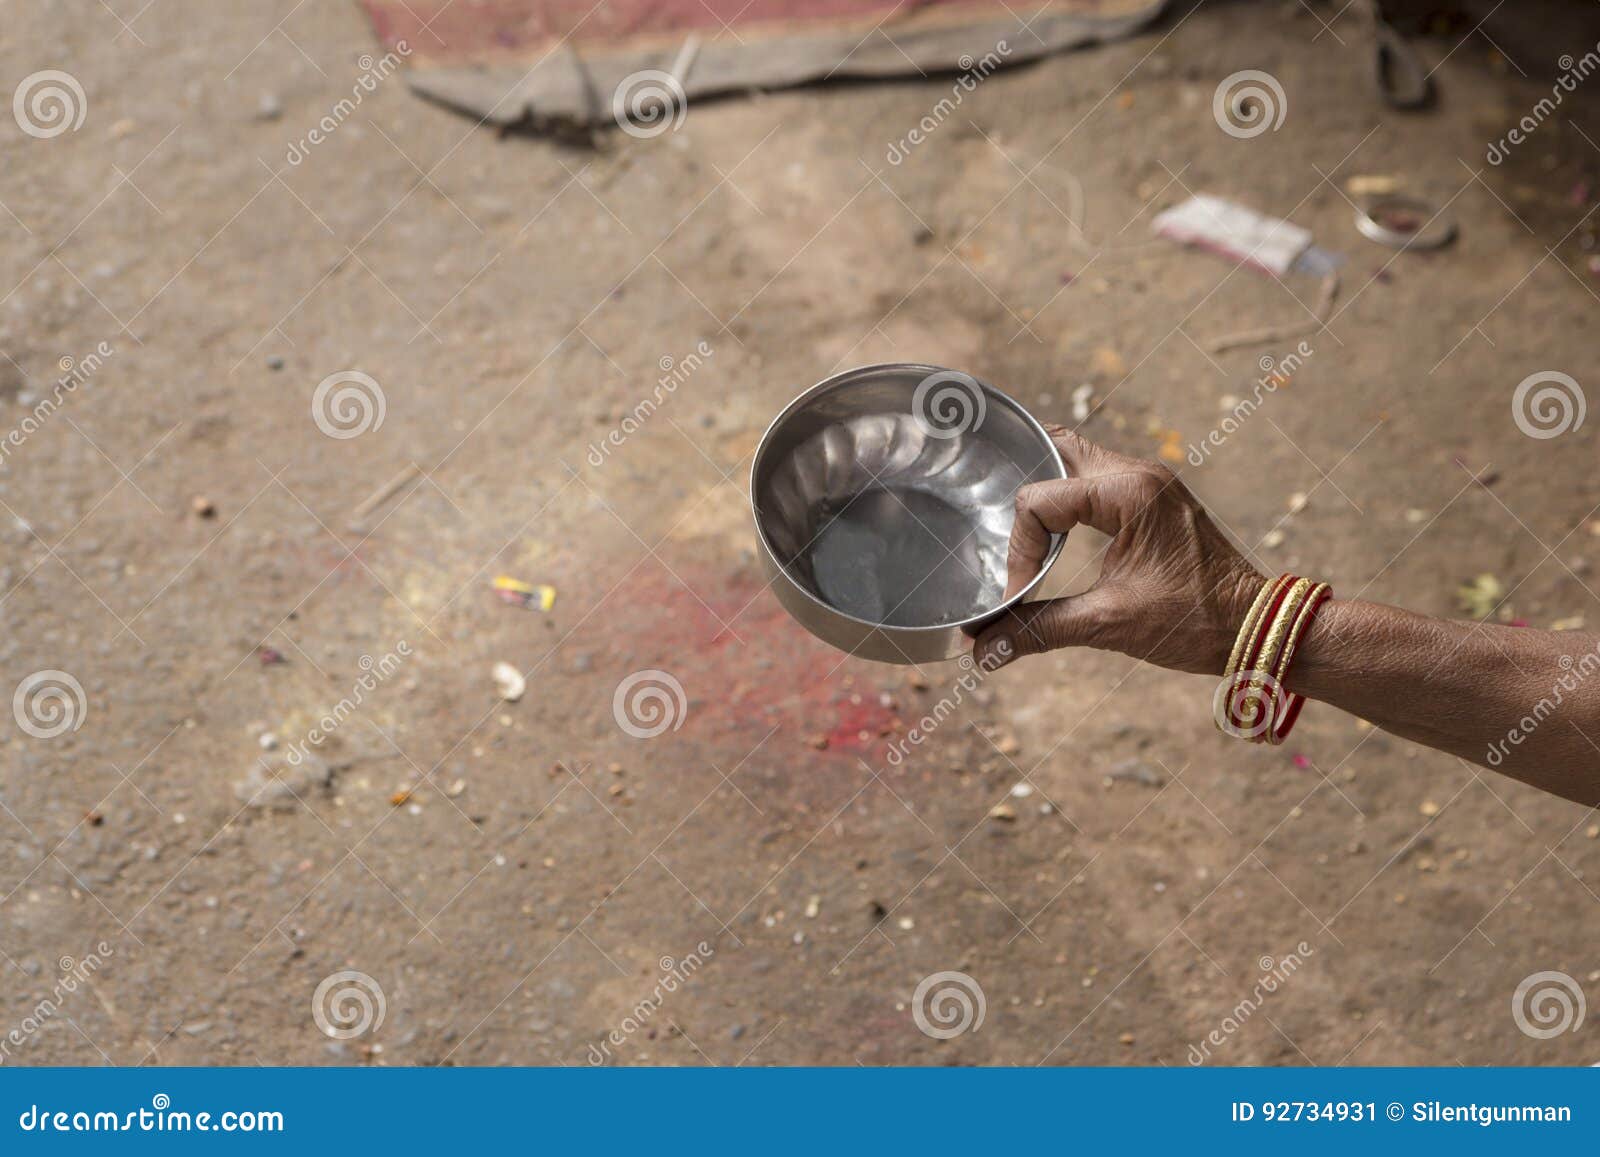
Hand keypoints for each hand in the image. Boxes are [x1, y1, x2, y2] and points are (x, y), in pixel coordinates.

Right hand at [974, 427, 1265, 675]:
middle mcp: (1138, 474)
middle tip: (995, 529)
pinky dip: (1068, 496)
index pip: (1040, 500)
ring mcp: (1149, 481)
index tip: (1017, 595)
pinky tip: (1053, 530)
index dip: (1018, 549)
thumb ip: (1039, 630)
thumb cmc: (1195, 623)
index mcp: (1128, 493)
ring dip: (1044, 490)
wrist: (1257, 628)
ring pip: (1075, 458)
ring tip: (1020, 532)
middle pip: (1055, 447)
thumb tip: (982, 650)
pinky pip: (1096, 478)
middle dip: (1020, 488)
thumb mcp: (1109, 625)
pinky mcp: (1153, 497)